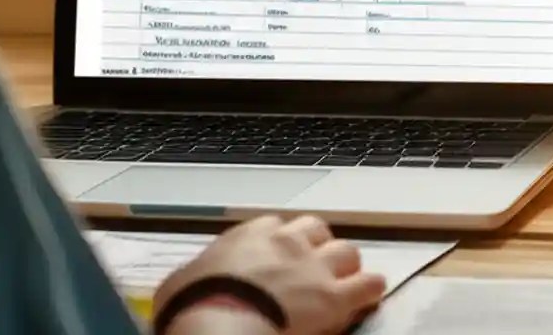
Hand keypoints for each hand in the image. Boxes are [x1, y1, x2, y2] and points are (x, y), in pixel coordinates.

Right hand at [154, 215, 385, 334]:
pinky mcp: (336, 297)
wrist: (220, 325)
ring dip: (345, 266)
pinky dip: (370, 289)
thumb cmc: (192, 306)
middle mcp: (287, 243)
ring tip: (343, 280)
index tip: (275, 257)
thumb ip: (199, 273)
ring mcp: (315, 267)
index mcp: (250, 235)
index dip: (279, 242)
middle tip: (313, 265)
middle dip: (317, 245)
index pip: (274, 226)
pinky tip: (370, 295)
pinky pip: (368, 284)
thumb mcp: (181, 282)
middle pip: (316, 229)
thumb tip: (190, 284)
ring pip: (347, 252)